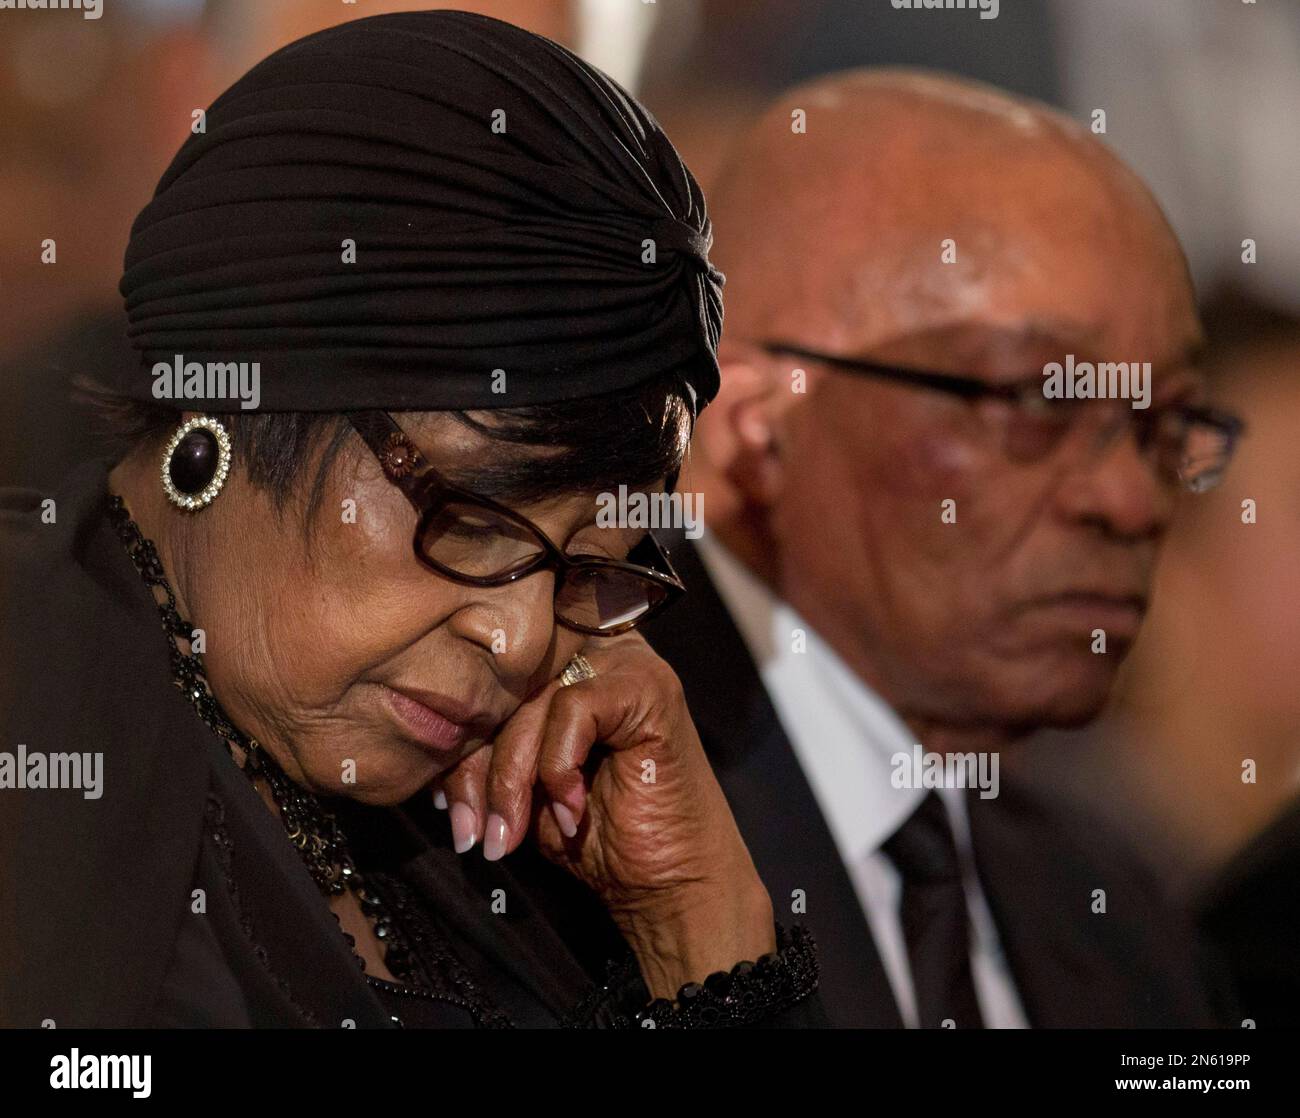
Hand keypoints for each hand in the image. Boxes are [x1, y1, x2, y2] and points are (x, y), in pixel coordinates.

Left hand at [435, 633, 774, 997]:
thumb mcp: (523, 790)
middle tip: (472, 830)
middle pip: (506, 688)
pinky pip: (573, 707)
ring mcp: (626, 661)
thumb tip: (432, 736)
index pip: (491, 680)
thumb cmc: (599, 837)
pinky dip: (558, 767)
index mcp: (565, 665)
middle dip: (477, 766)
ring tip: (509, 835)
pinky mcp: (649, 685)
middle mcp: (595, 649)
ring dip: (511, 779)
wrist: (669, 885)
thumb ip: (489, 750)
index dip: (463, 740)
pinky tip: (570, 812)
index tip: (447, 804)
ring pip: (533, 701)